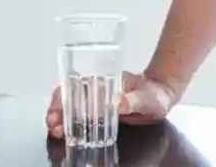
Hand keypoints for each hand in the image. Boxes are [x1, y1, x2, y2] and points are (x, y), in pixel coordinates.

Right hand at [45, 70, 178, 138]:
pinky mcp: (100, 113)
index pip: (76, 85)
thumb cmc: (155, 93)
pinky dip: (70, 125)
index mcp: (105, 81)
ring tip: (56, 132)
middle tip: (53, 125)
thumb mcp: (147, 97)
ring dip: (61, 119)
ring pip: (71, 108)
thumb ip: (133, 100)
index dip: (62, 97)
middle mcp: (98, 89)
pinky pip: (81, 118)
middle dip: (56, 110)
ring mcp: (97, 101)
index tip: (57, 110)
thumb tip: (119, 103)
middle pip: (68, 96)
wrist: (162, 97)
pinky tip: (65, 133)